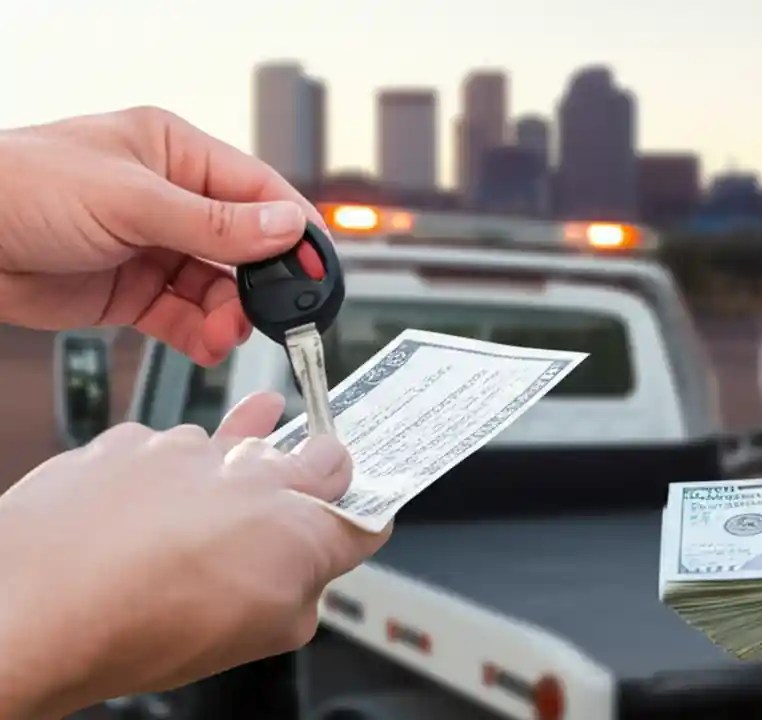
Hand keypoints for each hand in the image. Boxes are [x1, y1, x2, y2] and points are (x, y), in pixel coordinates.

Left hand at [0, 106, 326, 365]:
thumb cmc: (19, 186)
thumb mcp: (131, 200)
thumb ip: (214, 222)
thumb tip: (284, 227)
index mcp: (175, 153)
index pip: (256, 189)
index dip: (292, 229)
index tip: (318, 267)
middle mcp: (170, 198)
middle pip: (243, 246)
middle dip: (260, 283)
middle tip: (276, 314)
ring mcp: (151, 246)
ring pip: (216, 287)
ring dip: (229, 315)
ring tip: (226, 334)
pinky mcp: (131, 290)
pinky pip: (182, 315)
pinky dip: (199, 334)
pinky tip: (206, 345)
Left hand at [0, 393, 387, 718]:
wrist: (28, 606)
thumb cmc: (135, 627)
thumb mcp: (257, 639)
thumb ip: (302, 595)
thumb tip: (304, 579)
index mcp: (300, 526)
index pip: (366, 508)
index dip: (365, 518)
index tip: (355, 524)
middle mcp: (255, 473)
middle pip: (317, 458)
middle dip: (315, 479)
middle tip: (299, 504)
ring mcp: (191, 449)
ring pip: (235, 449)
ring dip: (230, 474)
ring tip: (203, 516)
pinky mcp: (132, 440)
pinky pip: (165, 448)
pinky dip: (164, 474)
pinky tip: (145, 513)